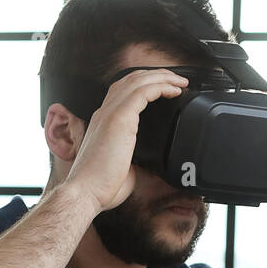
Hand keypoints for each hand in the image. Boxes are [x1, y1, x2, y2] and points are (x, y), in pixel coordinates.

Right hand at [63, 68, 188, 211]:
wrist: (86, 192)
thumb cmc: (101, 187)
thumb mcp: (125, 168)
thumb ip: (138, 159)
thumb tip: (155, 164)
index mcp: (104, 122)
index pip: (123, 91)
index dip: (144, 85)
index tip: (165, 89)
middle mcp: (105, 113)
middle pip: (131, 79)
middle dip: (157, 75)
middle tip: (177, 80)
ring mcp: (110, 113)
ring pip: (138, 81)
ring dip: (162, 77)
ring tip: (180, 82)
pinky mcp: (119, 119)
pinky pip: (143, 92)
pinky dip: (161, 87)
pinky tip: (174, 91)